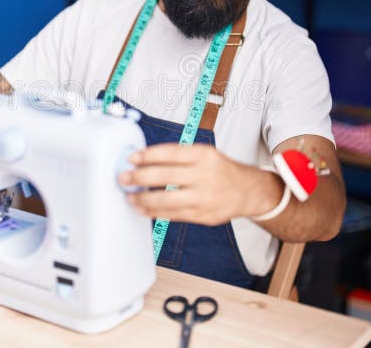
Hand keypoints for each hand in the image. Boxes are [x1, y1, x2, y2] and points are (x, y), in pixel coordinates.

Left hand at [118, 143, 276, 225]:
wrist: (246, 191)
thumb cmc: (219, 170)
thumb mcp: (204, 154)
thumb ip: (177, 156)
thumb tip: (142, 159)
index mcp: (204, 155)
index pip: (171, 153)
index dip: (148, 155)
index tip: (132, 158)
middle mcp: (205, 175)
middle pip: (166, 176)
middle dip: (140, 177)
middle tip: (124, 177)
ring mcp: (204, 197)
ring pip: (167, 200)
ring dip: (144, 199)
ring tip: (130, 196)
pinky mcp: (202, 216)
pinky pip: (173, 215)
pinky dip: (154, 212)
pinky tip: (143, 209)